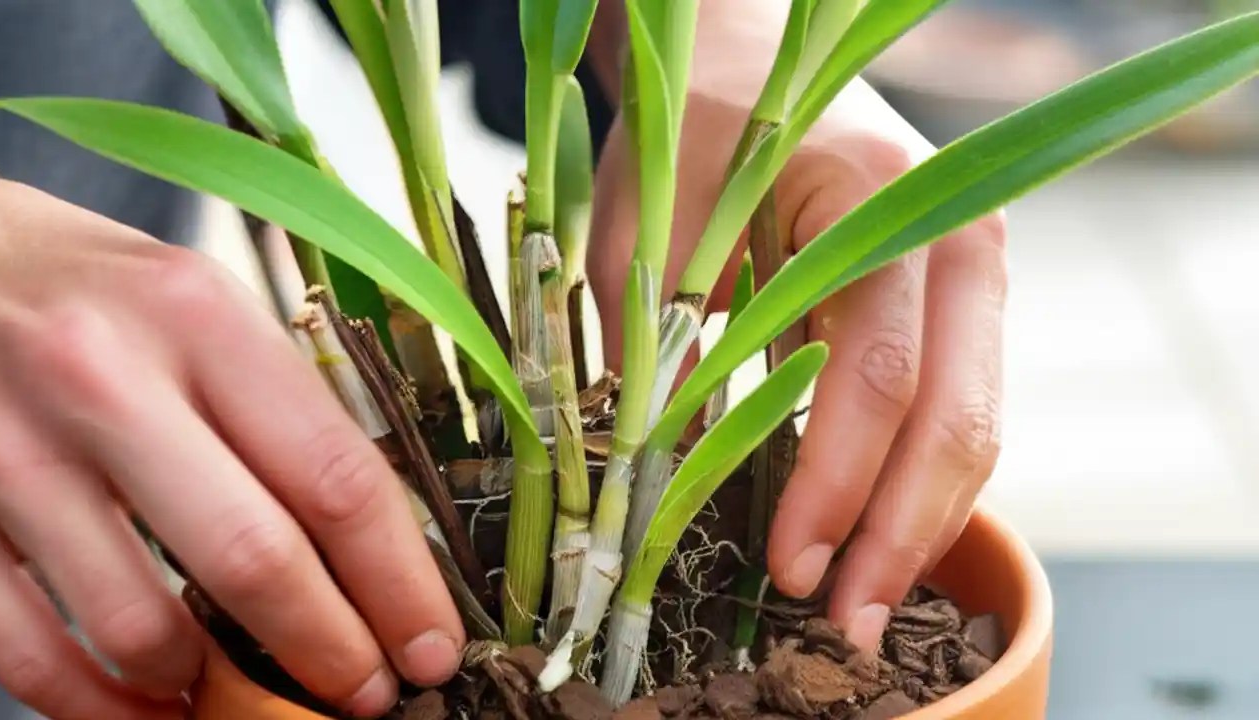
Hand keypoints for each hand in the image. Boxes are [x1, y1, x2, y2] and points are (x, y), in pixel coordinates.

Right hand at [0, 179, 462, 719]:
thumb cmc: (95, 289)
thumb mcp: (202, 307)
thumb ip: (278, 411)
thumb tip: (371, 544)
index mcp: (200, 318)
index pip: (335, 475)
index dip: (400, 581)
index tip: (431, 644)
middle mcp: (105, 378)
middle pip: (255, 558)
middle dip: (331, 650)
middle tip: (366, 693)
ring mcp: (11, 450)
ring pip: (140, 625)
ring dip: (212, 688)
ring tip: (250, 693)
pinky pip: (27, 650)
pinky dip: (98, 703)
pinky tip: (146, 706)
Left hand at [587, 4, 1005, 650]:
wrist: (748, 64)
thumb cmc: (692, 136)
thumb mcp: (652, 231)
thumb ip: (661, 346)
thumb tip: (664, 486)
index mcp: (878, 199)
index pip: (874, 369)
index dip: (834, 482)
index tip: (787, 564)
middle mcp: (954, 236)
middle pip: (956, 415)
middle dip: (900, 532)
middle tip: (848, 624)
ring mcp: (974, 271)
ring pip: (976, 424)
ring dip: (922, 522)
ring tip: (863, 602)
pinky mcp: (961, 305)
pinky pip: (962, 409)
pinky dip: (924, 482)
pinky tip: (880, 537)